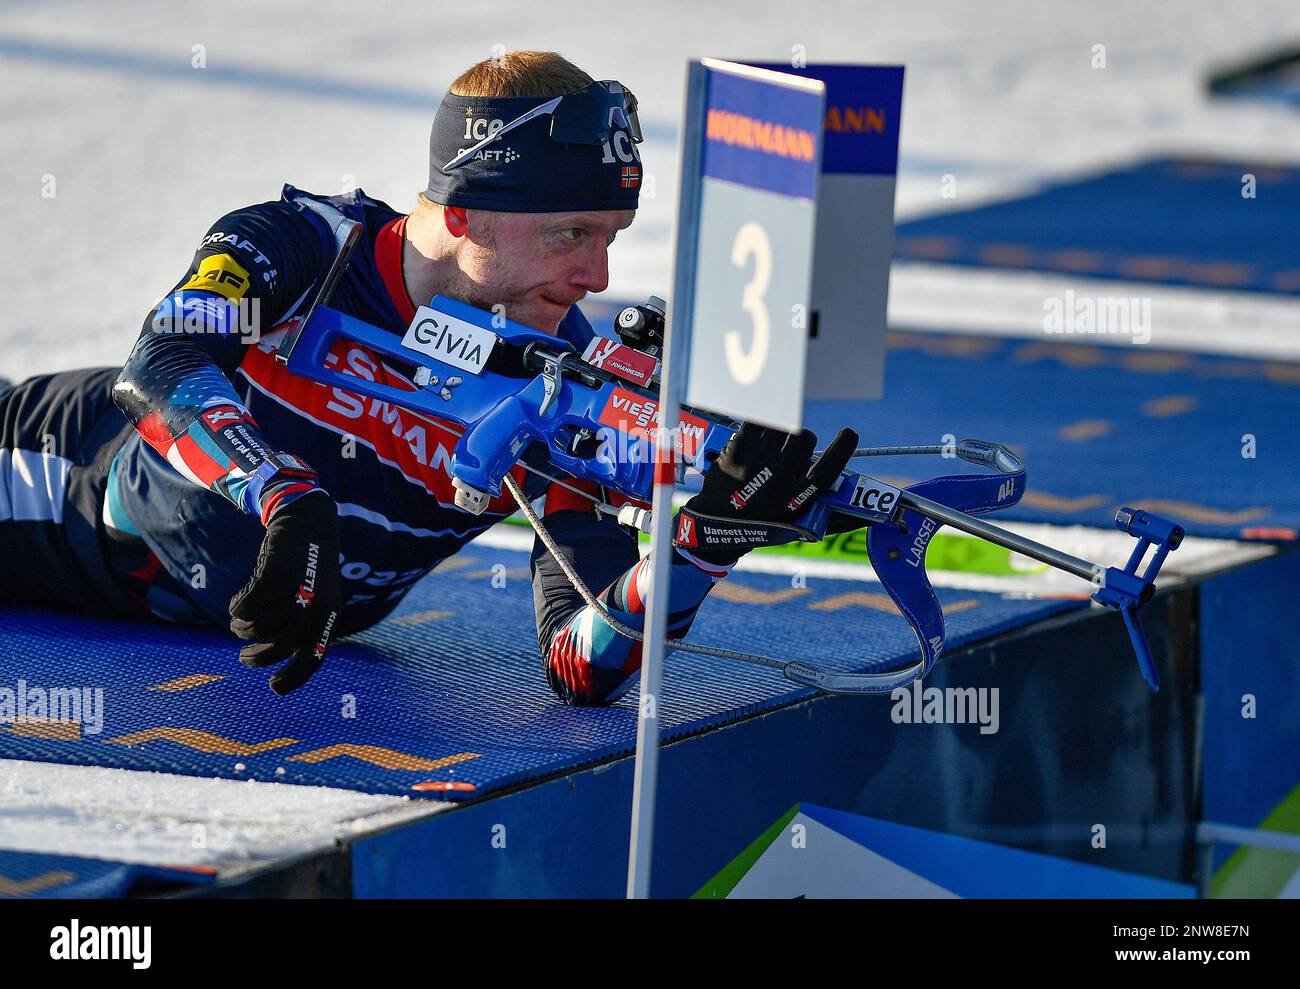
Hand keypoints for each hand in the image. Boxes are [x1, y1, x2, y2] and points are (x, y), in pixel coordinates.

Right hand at [228, 490, 340, 694]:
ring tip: (239, 623)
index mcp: (329, 615)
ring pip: (260, 627)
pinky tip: (237, 602)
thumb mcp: (316, 595)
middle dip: (258, 658)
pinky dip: (237, 609)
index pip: (314, 657)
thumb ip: (305, 624)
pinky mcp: (274, 575)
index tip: (274, 688)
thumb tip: (279, 655)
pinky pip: (246, 607)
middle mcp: (316, 606)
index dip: (294, 677)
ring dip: (243, 630)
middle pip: (280, 647)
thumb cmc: (308, 565)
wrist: (307, 521)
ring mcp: (296, 590)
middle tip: (244, 657)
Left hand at [675, 422, 857, 564]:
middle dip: (801, 439)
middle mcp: (778, 481)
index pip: (827, 469)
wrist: (717, 529)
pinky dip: (760, 423)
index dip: (842, 449)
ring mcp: (756, 466)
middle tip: (791, 449)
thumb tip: (876, 516)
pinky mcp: (736, 454)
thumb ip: (835, 517)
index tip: (849, 433)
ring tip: (770, 445)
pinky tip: (758, 432)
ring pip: (781, 427)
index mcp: (796, 500)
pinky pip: (756, 423)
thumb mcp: (800, 526)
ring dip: (779, 431)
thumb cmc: (765, 525)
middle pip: (803, 438)